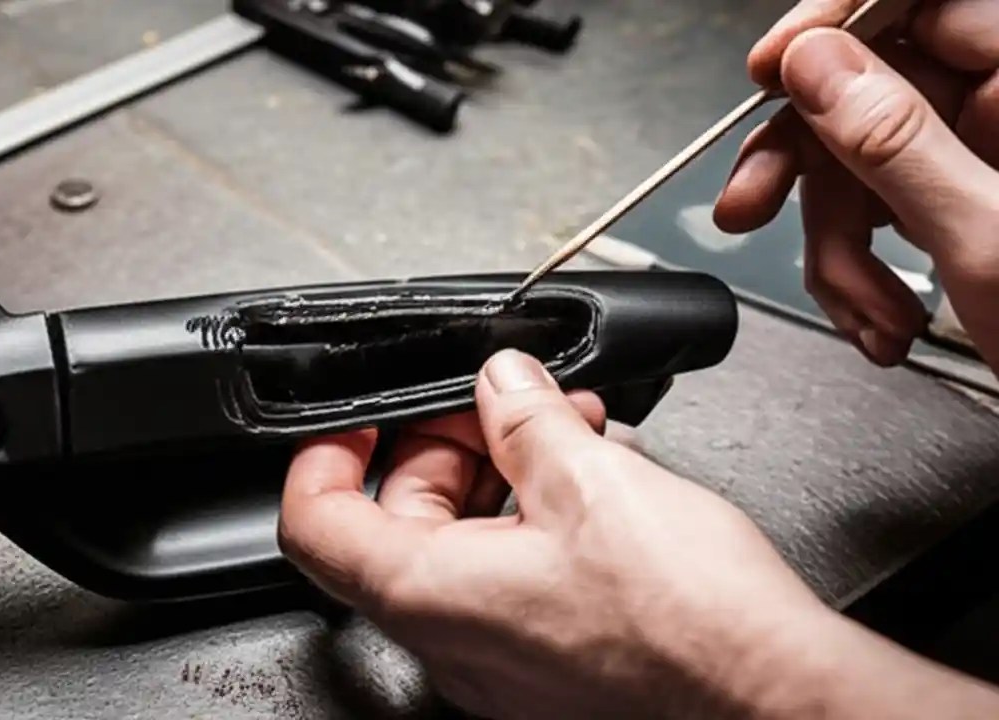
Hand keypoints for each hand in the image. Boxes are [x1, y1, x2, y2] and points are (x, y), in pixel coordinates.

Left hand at [278, 350, 831, 717]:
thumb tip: (499, 381)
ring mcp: (499, 661)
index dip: (325, 455)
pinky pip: (509, 580)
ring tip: (562, 431)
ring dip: (500, 474)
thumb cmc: (690, 624)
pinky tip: (589, 478)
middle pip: (397, 523)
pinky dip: (533, 519)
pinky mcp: (548, 666)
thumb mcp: (591, 480)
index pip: (316, 522)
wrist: (774, 699)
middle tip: (498, 407)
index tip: (356, 417)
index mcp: (429, 596)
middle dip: (445, 446)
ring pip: (460, 548)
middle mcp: (451, 643)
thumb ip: (525, 420)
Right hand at [714, 1, 998, 371]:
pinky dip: (860, 279)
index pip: (915, 10)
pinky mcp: (962, 213)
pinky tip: (882, 321)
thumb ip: (896, 145)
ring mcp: (986, 166)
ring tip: (867, 313)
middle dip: (807, 166)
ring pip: (859, 169)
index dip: (834, 30)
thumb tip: (818, 66)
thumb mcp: (988, 242)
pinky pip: (875, 220)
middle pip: (870, 94)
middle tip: (752, 202)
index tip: (773, 70)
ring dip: (840, 253)